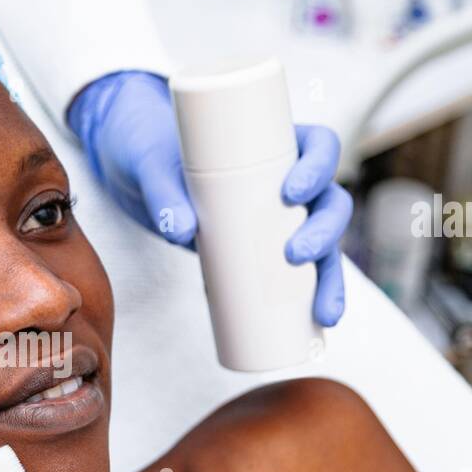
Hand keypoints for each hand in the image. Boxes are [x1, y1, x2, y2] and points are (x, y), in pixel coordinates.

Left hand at [68, 71, 349, 325]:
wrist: (140, 173)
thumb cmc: (154, 153)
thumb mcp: (153, 164)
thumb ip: (162, 192)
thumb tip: (180, 231)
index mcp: (277, 142)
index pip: (319, 144)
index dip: (319, 165)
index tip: (290, 192)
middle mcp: (289, 179)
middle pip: (329, 202)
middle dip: (326, 232)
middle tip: (295, 255)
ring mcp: (278, 217)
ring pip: (323, 245)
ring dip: (331, 279)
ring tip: (323, 314)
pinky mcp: (261, 250)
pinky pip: (297, 274)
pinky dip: (309, 300)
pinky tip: (317, 329)